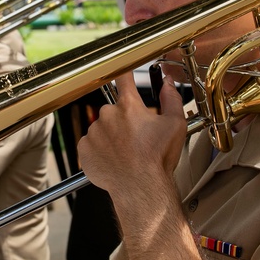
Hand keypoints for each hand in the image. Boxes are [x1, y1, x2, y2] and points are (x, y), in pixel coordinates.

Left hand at [77, 72, 186, 206]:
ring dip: (111, 136)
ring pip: (102, 128)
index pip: (123, 78)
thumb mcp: (175, 124)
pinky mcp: (84, 148)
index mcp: (129, 106)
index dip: (124, 73)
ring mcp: (94, 132)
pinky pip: (91, 144)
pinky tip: (113, 159)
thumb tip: (166, 82)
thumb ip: (171, 98)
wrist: (140, 187)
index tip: (122, 71)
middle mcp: (108, 115)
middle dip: (123, 121)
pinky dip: (99, 150)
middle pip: (114, 110)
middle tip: (135, 138)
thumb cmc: (157, 159)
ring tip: (125, 153)